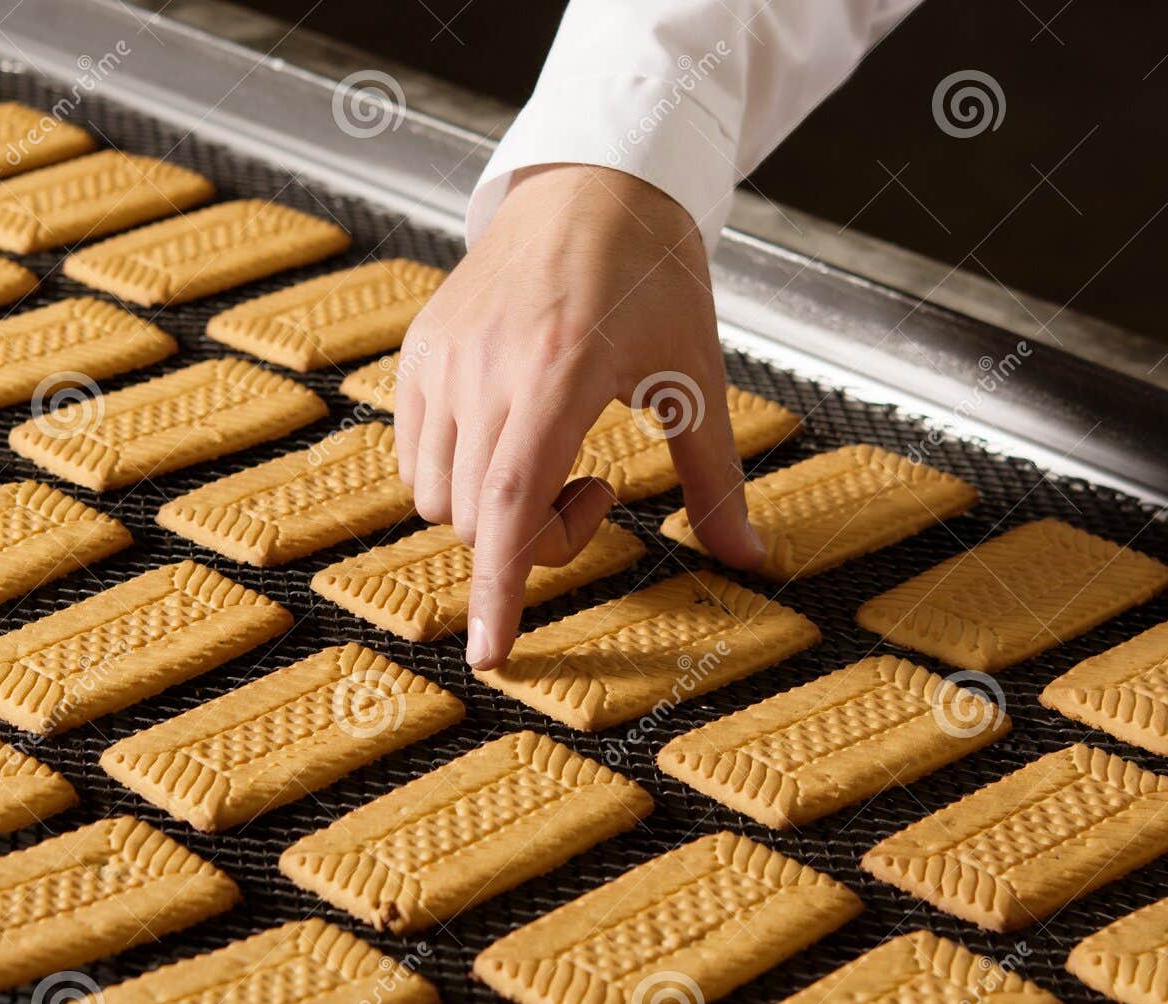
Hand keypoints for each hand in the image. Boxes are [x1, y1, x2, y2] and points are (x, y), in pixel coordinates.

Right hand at [395, 163, 764, 668]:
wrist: (590, 185)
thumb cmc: (653, 273)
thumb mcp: (696, 377)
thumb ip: (717, 478)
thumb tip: (751, 560)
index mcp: (559, 373)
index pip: (512, 510)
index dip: (501, 591)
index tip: (491, 654)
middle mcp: (486, 369)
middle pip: (478, 519)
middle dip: (534, 542)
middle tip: (597, 491)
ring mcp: (442, 359)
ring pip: (436, 495)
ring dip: (492, 513)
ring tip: (550, 458)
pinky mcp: (418, 351)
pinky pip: (415, 454)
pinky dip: (457, 477)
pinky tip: (509, 439)